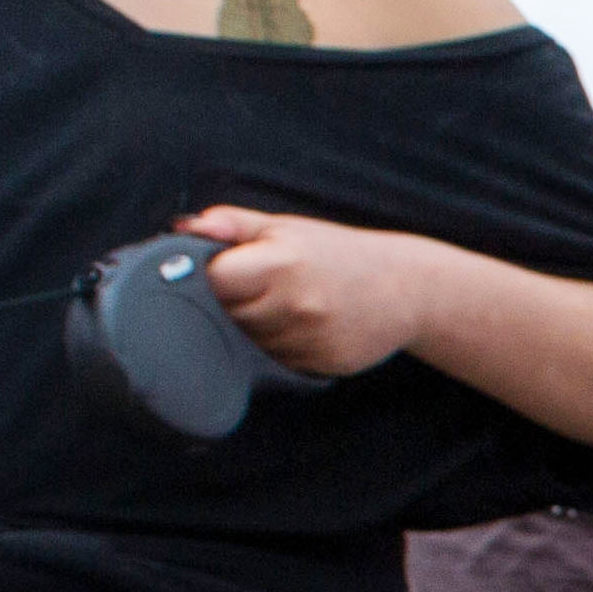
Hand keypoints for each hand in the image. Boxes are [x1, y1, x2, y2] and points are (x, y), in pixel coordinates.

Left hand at [173, 205, 447, 380]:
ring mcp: (309, 340)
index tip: (220, 272)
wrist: (407, 289)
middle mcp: (295, 306)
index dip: (210, 277)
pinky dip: (280, 348)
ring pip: (248, 345)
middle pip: (226, 317)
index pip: (213, 282)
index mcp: (282, 264)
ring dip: (254, 330)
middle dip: (231, 304)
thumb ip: (233, 225)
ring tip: (284, 306)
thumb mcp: (288, 227)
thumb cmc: (341, 254)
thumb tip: (185, 228)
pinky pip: (277, 362)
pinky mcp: (321, 366)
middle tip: (258, 287)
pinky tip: (303, 327)